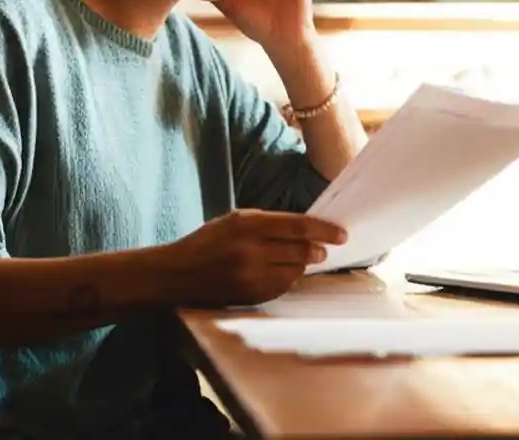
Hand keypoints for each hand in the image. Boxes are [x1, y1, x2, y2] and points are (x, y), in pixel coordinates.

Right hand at [162, 209, 347, 305]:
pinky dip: (287, 278)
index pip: (297, 227)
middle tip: (324, 250)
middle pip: (300, 251)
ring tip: (302, 260)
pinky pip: (282, 286)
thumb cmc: (207, 243)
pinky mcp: (251, 296)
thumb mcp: (234, 222)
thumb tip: (304, 229)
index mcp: (247, 225)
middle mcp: (251, 250)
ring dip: (302, 265)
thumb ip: (267, 224)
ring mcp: (251, 276)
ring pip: (294, 271)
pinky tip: (282, 273)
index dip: (324, 230)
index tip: (341, 234)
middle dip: (318, 250)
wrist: (176, 274)